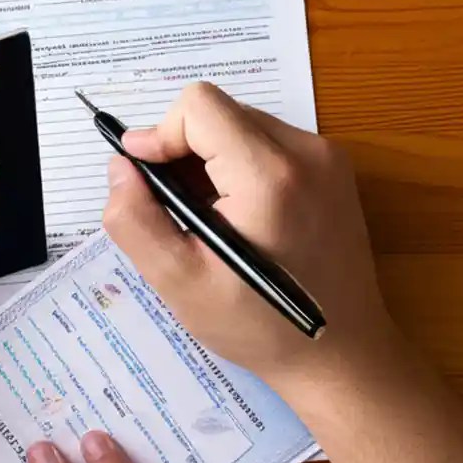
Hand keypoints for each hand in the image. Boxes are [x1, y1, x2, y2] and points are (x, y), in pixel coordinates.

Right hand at [102, 81, 391, 380]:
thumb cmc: (260, 327)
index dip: (160, 133)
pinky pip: (271, 143)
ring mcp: (328, 158)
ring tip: (208, 220)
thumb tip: (121, 166)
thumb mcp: (180, 282)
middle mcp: (307, 152)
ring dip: (212, 160)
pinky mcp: (336, 171)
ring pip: (244, 125)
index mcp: (269, 175)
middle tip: (176, 209)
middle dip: (184, 151)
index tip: (144, 176)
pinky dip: (241, 167)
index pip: (199, 106)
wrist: (341, 355)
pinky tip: (240, 219)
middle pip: (221, 113)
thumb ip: (136, 219)